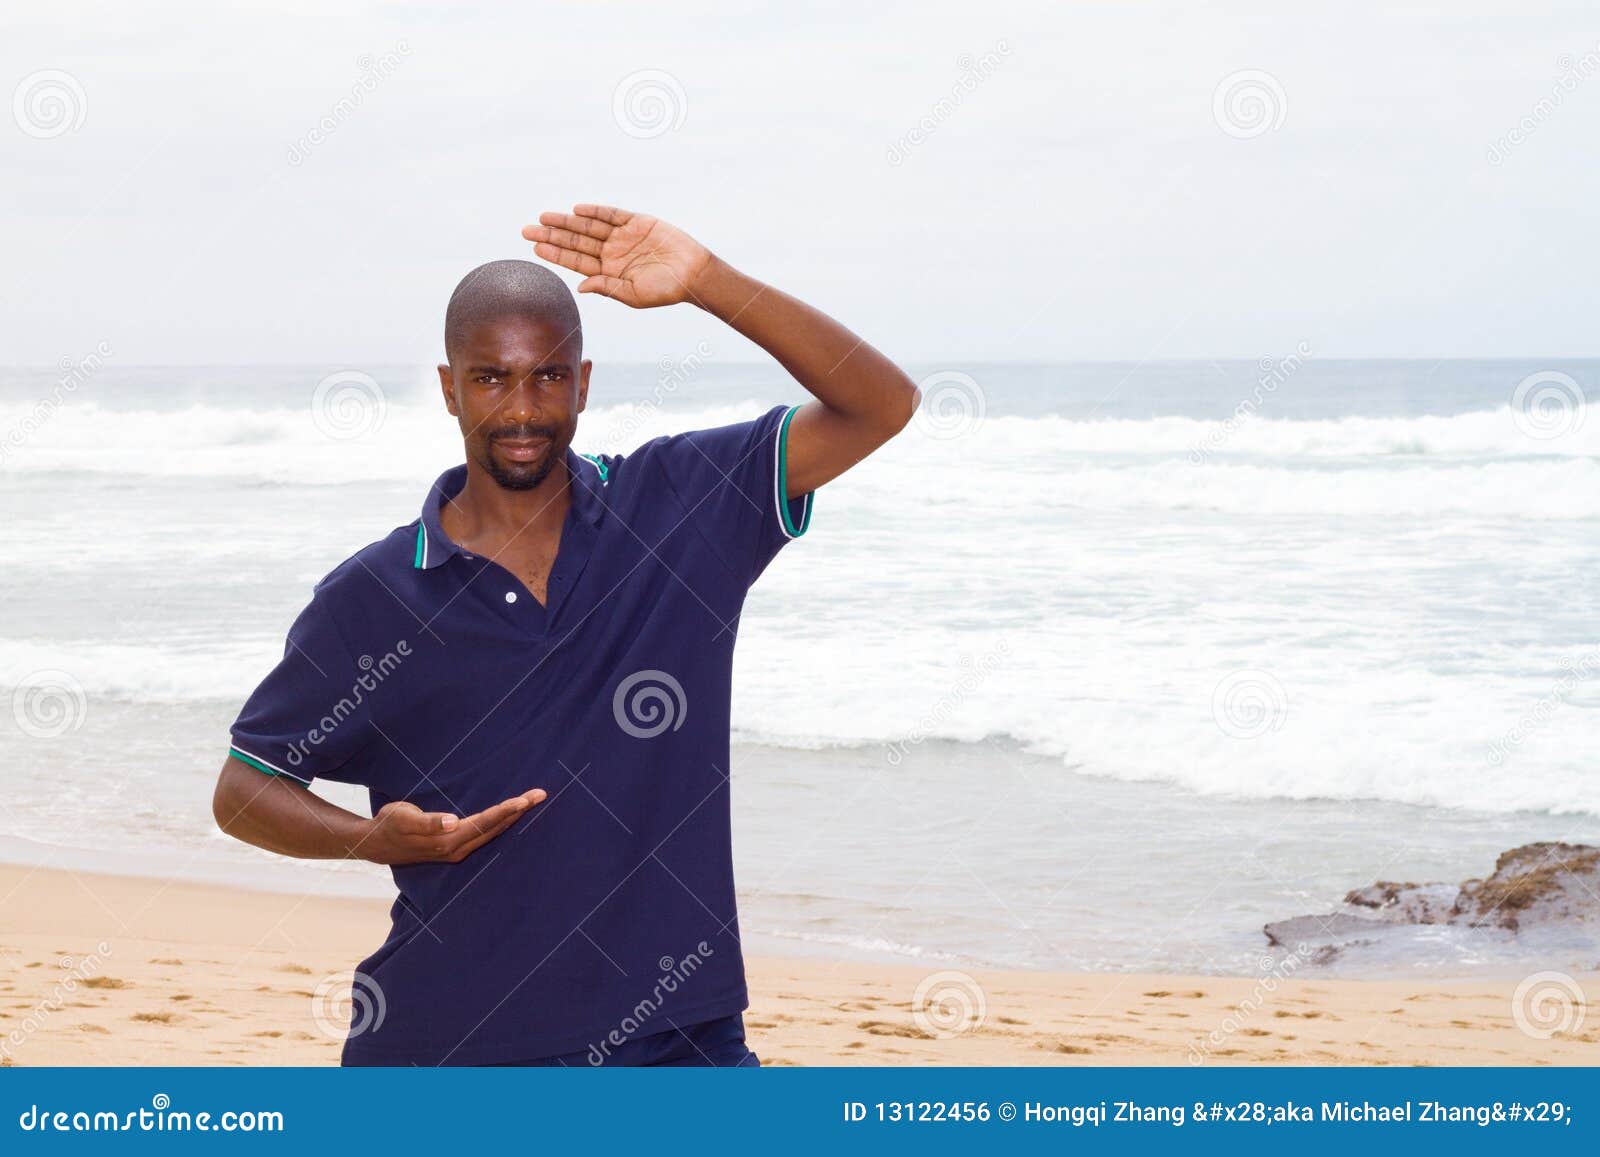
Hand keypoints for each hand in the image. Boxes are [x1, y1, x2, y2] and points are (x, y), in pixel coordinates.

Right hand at [357, 789, 545, 864]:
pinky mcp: (455, 847)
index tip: (525, 799)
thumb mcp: (403, 818)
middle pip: (495, 827)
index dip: (506, 810)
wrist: (376, 844)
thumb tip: (452, 822)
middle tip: (540, 794)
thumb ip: (428, 822)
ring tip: (532, 801)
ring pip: (493, 832)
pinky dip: (500, 823)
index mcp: (448, 840)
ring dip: (513, 817)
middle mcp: (458, 848)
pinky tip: (510, 815)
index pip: (485, 823)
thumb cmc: (389, 825)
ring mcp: (457, 850)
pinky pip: (485, 833)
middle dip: (518, 811)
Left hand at [522, 204, 714, 307]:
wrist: (694, 274)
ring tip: (545, 217)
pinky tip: (578, 210)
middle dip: (552, 236)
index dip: (555, 254)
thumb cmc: (666, 290)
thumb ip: (608, 288)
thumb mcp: (634, 295)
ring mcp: (622, 236)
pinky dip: (596, 212)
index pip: (575, 262)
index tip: (535, 248)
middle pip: (576, 242)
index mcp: (608, 272)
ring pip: (589, 227)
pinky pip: (612, 215)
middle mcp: (611, 252)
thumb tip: (581, 286)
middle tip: (527, 230)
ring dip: (567, 222)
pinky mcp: (637, 222)